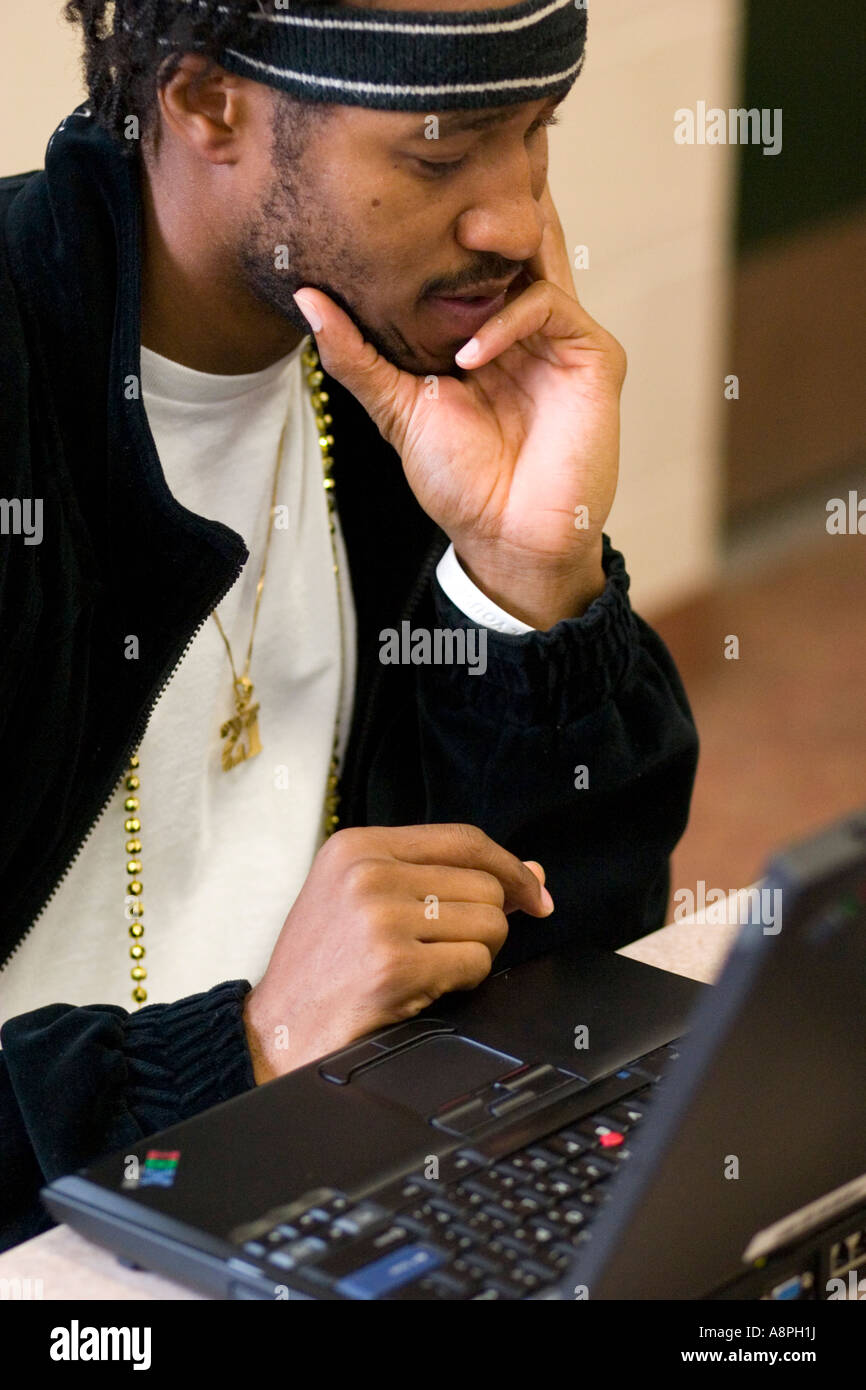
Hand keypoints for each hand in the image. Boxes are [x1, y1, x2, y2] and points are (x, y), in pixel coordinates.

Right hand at [242, 823, 552, 1081]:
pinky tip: (423, 990)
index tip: (534, 892)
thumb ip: (440, 878)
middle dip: (485, 924)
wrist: (273, 1032)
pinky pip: (475, 964)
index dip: (509, 867)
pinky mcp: (394, 965)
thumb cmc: (321, 968)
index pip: (463, 839)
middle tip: (444, 951)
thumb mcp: (362, 900)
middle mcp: (368, 872)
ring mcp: (380, 917)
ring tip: (426, 970)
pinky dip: (462, 982)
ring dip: (474, 956)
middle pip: (484, 884)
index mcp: (358, 846)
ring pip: (489, 924)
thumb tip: (531, 874)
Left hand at [293, 182, 625, 626]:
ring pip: (542, 253)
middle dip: (489, 201)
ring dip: (503, 236)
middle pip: (519, 235)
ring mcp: (564, 337)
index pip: (476, 254)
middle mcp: (528, 322)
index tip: (409, 185)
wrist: (507, 536)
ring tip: (460, 233)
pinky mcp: (594, 357)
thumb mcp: (396, 408)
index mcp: (487, 328)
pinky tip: (469, 356)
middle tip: (449, 172)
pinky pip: (551, 308)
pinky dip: (507, 321)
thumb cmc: (459, 481)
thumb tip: (306, 297)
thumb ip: (356, 355)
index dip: (453, 215)